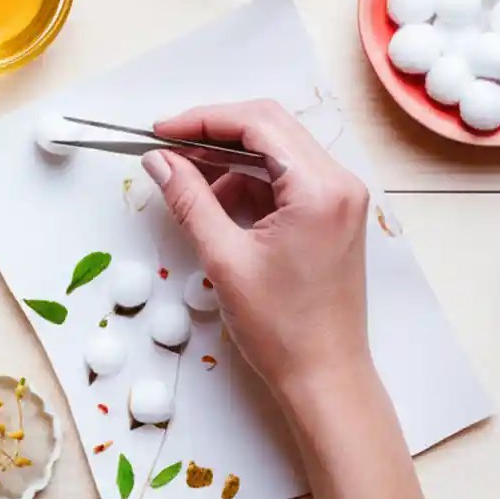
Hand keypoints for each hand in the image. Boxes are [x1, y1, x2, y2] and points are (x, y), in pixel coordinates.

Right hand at [141, 100, 372, 393]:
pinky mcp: (334, 215)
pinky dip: (250, 184)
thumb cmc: (281, 329)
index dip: (202, 120)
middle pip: (270, 128)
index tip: (161, 132)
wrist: (325, 378)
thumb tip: (159, 160)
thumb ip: (189, 200)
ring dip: (231, 162)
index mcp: (319, 188)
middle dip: (214, 136)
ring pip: (277, 152)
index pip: (257, 123)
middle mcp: (339, 183)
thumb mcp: (224, 259)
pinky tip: (218, 206)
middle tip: (168, 152)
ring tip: (189, 187)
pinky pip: (287, 180)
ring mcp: (341, 198)